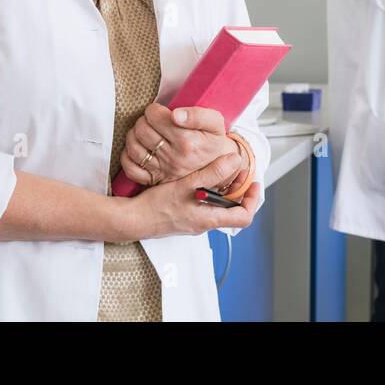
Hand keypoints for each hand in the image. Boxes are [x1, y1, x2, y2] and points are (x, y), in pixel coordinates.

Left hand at [121, 103, 240, 188]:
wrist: (219, 168)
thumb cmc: (214, 142)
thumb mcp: (215, 123)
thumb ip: (198, 115)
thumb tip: (175, 114)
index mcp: (187, 141)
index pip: (154, 116)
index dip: (153, 109)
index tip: (160, 111)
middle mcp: (173, 157)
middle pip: (141, 130)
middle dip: (144, 120)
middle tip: (153, 121)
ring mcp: (163, 170)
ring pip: (133, 147)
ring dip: (134, 135)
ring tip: (145, 132)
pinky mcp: (155, 180)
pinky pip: (131, 169)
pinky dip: (128, 157)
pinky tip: (138, 149)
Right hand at [132, 152, 263, 238]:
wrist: (132, 219)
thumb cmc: (156, 207)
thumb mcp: (187, 185)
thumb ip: (213, 173)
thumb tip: (234, 161)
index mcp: (209, 219)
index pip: (243, 217)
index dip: (252, 200)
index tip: (253, 183)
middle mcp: (204, 223)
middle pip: (232, 209)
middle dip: (237, 189)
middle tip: (236, 170)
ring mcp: (195, 221)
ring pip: (218, 205)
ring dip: (222, 188)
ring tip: (219, 169)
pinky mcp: (185, 216)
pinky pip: (204, 204)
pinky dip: (208, 191)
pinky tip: (199, 177)